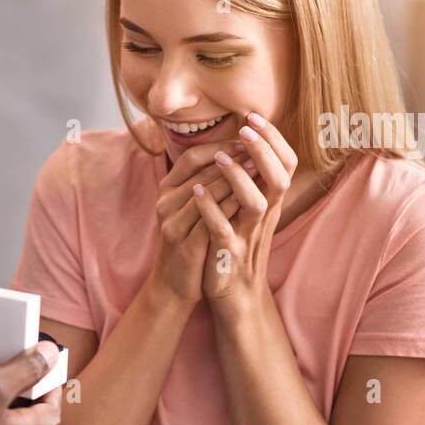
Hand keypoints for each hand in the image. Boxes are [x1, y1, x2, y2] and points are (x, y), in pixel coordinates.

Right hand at [150, 138, 257, 305]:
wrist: (174, 285)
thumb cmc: (190, 241)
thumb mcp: (192, 208)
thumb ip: (206, 182)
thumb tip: (237, 152)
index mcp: (167, 190)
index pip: (192, 157)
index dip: (221, 145)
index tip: (248, 139)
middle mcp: (165, 204)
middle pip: (200, 171)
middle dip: (233, 158)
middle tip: (259, 150)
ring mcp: (172, 225)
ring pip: (204, 193)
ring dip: (234, 179)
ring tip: (259, 169)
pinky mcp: (184, 246)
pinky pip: (208, 222)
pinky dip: (228, 208)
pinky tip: (248, 200)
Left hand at [189, 111, 296, 307]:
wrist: (234, 294)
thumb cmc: (236, 246)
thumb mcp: (247, 212)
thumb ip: (250, 182)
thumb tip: (244, 146)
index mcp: (270, 202)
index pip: (285, 164)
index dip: (274, 139)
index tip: (254, 116)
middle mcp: (265, 216)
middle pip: (279, 177)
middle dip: (263, 150)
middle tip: (245, 127)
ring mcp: (248, 235)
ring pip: (256, 204)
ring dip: (239, 179)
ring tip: (220, 158)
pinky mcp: (229, 254)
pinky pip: (223, 231)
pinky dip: (211, 211)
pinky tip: (196, 194)